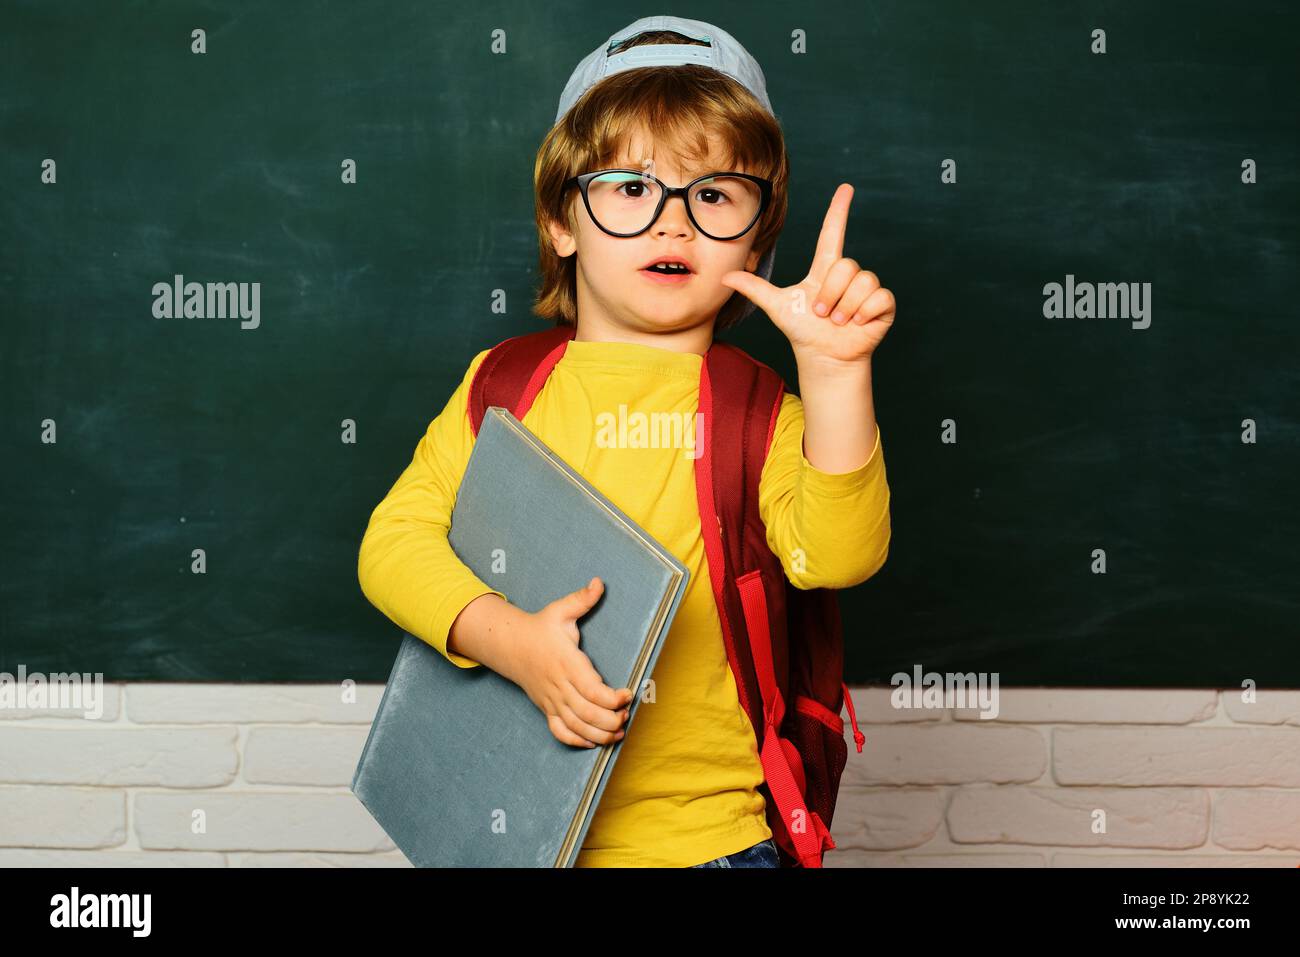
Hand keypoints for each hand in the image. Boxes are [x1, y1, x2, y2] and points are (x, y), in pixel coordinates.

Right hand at [511, 577, 633, 748]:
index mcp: (566, 662)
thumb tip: (599, 582)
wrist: (510, 645)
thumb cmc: (541, 628)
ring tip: (618, 733)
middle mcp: (559, 685)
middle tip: (627, 716)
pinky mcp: (546, 708)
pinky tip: (593, 743)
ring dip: (598, 734)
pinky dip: (575, 741)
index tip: (628, 693)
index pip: (592, 689)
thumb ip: (581, 600)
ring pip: (575, 726)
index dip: (612, 698)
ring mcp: (551, 699)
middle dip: (610, 720)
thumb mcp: (560, 610)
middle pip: (586, 713)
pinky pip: (559, 731)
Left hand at [721, 183, 894, 364]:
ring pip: (863, 282)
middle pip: (845, 266)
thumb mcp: (777, 307)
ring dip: (846, 307)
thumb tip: (724, 276)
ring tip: (839, 322)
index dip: (838, 211)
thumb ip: (754, 289)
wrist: (824, 358)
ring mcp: (867, 289)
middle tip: (822, 314)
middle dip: (830, 295)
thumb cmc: (803, 332)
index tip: (846, 188)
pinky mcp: (882, 305)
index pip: (832, 233)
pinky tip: (858, 324)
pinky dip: (865, 314)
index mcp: (825, 269)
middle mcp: (847, 275)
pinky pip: (879, 298)